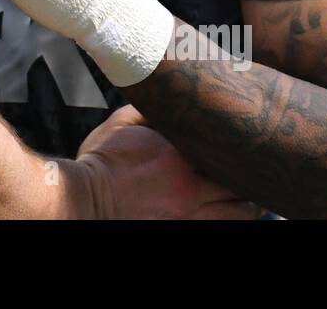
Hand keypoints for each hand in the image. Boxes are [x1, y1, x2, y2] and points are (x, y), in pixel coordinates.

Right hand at [75, 107, 258, 219]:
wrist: (81, 201)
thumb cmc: (99, 163)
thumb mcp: (119, 125)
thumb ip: (148, 110)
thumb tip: (166, 94)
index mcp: (177, 155)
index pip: (227, 149)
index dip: (239, 148)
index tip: (241, 145)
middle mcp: (188, 188)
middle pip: (240, 186)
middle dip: (245, 179)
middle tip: (246, 173)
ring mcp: (187, 217)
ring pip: (239, 214)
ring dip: (243, 205)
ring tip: (239, 198)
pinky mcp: (182, 232)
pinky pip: (220, 229)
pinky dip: (228, 219)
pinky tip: (225, 212)